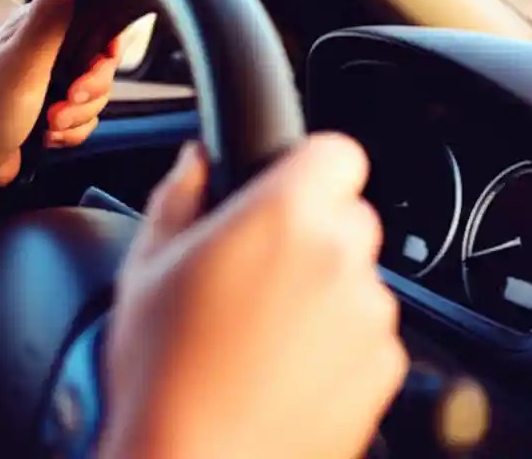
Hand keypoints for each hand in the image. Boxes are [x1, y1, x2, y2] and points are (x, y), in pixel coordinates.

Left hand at [0, 0, 119, 188]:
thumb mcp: (24, 58)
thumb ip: (50, 15)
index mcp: (36, 28)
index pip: (94, 23)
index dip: (104, 49)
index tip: (93, 66)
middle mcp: (43, 51)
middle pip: (100, 65)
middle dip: (89, 91)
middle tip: (66, 101)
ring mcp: (48, 83)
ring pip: (95, 96)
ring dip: (77, 116)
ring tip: (50, 124)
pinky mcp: (51, 111)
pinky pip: (84, 120)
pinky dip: (71, 132)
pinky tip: (49, 136)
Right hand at [101, 134, 407, 458]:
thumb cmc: (164, 378)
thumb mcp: (146, 270)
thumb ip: (179, 196)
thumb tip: (197, 162)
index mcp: (285, 216)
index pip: (336, 153)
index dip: (307, 168)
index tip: (284, 190)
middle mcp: (341, 258)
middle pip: (349, 216)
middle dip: (311, 234)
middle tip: (256, 274)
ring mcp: (370, 316)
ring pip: (358, 278)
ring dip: (324, 292)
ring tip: (263, 336)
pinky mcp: (385, 368)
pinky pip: (368, 334)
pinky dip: (339, 344)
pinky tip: (284, 371)